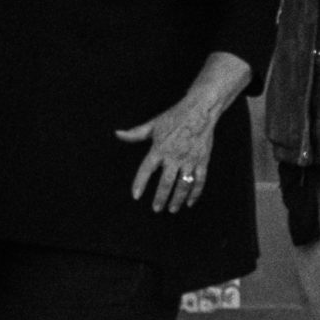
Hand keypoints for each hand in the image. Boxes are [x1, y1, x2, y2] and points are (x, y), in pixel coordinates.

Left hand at [117, 96, 217, 212]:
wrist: (200, 110)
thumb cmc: (175, 116)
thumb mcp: (153, 124)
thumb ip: (135, 133)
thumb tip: (117, 134)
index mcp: (160, 148)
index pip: (146, 169)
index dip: (140, 183)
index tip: (136, 196)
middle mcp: (174, 156)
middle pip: (166, 183)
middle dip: (160, 198)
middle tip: (156, 209)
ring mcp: (189, 160)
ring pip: (183, 185)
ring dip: (177, 199)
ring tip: (171, 209)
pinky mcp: (202, 161)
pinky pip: (199, 181)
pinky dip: (195, 194)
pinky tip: (189, 203)